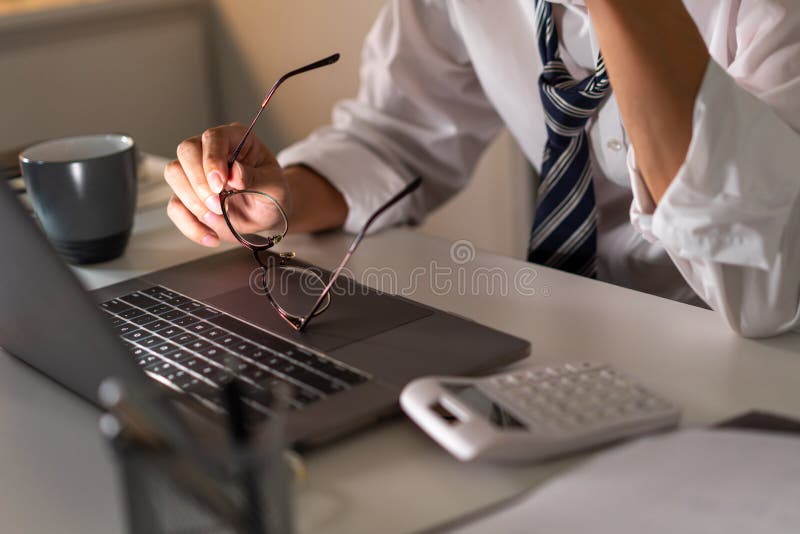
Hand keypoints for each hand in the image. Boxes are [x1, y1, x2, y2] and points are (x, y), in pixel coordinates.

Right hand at [164, 123, 289, 246]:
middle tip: (217, 205)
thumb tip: (235, 173)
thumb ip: (256, 178)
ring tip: (218, 217)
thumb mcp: (275, 187)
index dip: (212, 159)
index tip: (219, 184)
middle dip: (199, 182)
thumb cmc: (272, 195)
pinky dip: (190, 225)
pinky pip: (175, 207)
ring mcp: (195, 172)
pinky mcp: (187, 196)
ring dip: (193, 202)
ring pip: (175, 174)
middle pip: (186, 151)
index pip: (213, 138)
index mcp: (235, 139)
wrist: (266, 217)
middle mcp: (210, 150)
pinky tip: (211, 236)